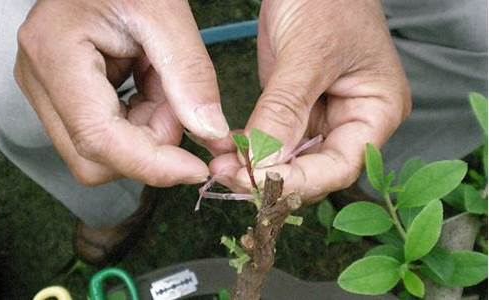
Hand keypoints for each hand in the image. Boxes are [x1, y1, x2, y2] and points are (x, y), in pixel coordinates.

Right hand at [14, 0, 228, 185]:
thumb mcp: (166, 14)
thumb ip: (189, 75)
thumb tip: (210, 132)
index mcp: (56, 54)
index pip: (98, 139)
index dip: (152, 165)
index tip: (196, 168)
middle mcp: (41, 81)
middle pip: (97, 157)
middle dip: (152, 144)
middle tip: (179, 103)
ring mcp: (49, 92)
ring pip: (105, 151)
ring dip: (150, 130)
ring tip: (164, 83)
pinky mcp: (65, 97)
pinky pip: (108, 134)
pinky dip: (142, 120)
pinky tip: (152, 86)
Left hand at [209, 0, 410, 202]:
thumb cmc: (326, 0)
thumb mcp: (307, 54)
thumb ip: (285, 109)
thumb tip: (261, 164)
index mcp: (377, 111)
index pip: (342, 165)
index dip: (300, 180)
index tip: (257, 183)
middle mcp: (354, 122)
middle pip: (318, 170)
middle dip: (274, 179)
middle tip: (231, 178)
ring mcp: (324, 117)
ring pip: (294, 161)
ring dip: (259, 168)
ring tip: (224, 169)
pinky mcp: (298, 109)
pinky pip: (277, 140)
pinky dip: (254, 150)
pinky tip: (230, 153)